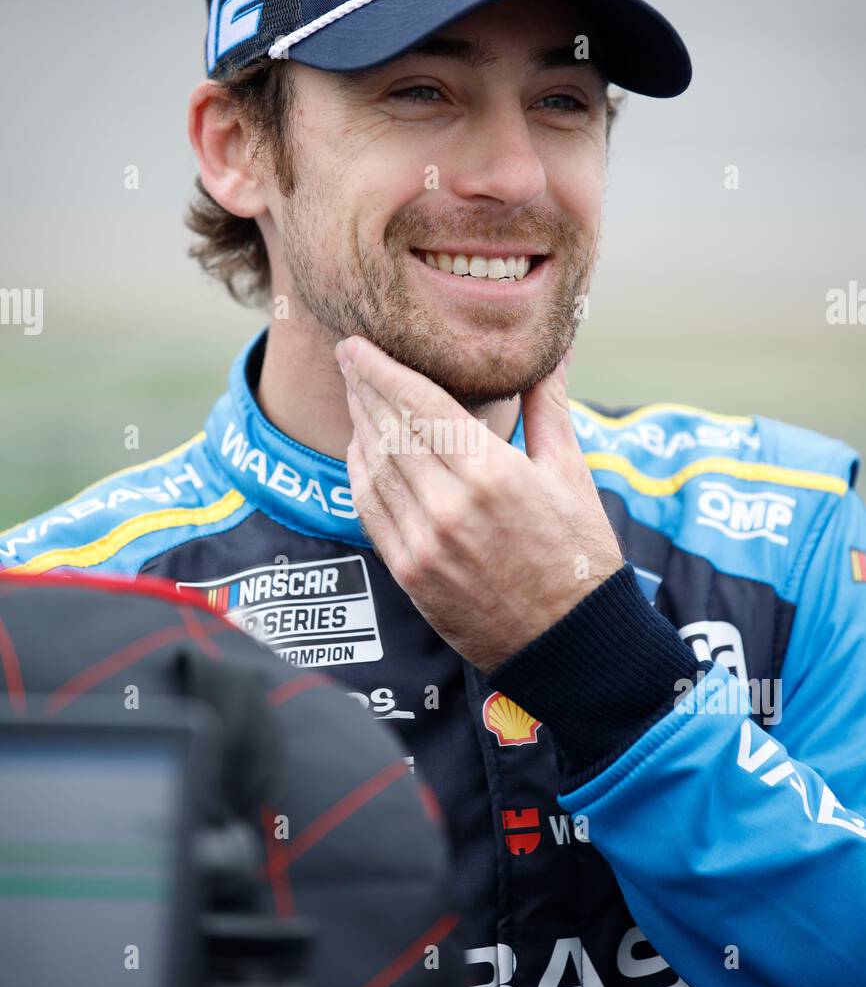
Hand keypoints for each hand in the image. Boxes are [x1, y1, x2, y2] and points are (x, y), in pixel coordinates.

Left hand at [335, 336, 623, 671]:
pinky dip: (359, 474)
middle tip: (348, 359)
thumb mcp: (571, 473)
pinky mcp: (410, 575)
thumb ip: (548, 407)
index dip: (382, 370)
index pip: (420, 405)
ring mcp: (425, 544)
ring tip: (355, 397)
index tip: (357, 345)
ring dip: (359, 427)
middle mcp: (451, 506)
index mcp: (493, 473)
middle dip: (363, 389)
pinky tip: (361, 449)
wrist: (570, 642)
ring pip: (375, 468)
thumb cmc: (579, 553)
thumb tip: (552, 351)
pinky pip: (371, 511)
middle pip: (389, 430)